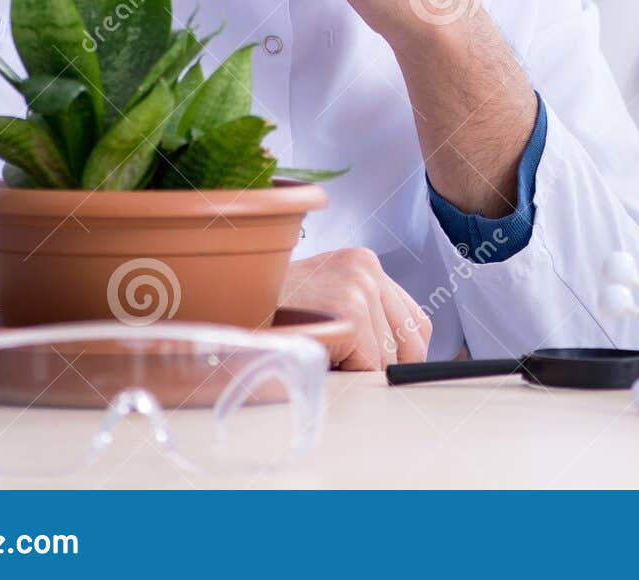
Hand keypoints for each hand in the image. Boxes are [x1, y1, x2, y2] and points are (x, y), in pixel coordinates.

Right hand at [281, 247, 430, 369]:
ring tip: (323, 361)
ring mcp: (360, 287)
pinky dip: (349, 378)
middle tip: (344, 371)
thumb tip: (404, 364)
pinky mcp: (349, 312)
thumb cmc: (271, 315)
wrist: (224, 310)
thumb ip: (367, 316)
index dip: (401, 354)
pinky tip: (320, 365)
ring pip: (389, 358)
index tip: (382, 372)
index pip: (414, 321)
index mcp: (364, 262)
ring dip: (360, 374)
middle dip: (382, 367)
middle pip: (410, 341)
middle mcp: (366, 267)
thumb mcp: (325, 301)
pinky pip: (370, 366)